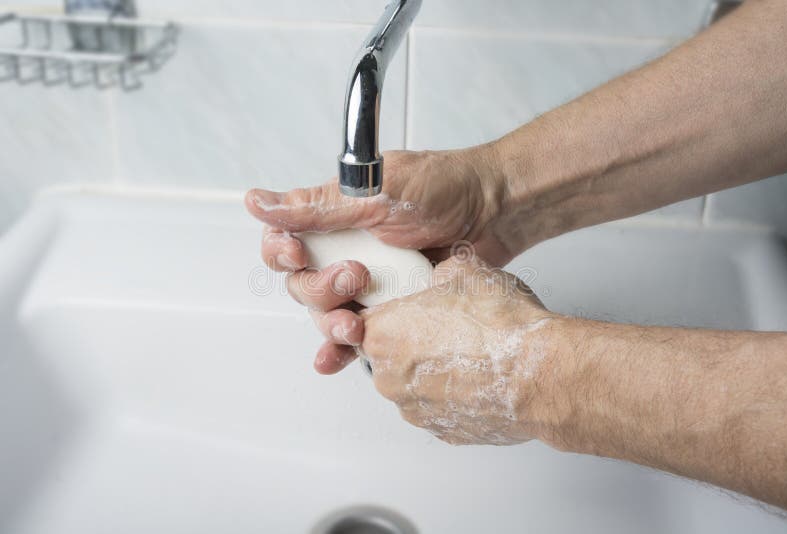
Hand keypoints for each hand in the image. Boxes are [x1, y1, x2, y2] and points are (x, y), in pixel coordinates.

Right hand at [245, 147, 527, 373]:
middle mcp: (345, 249)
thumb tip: (256, 202)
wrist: (495, 212)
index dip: (280, 253)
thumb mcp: (378, 192)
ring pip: (326, 314)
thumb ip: (318, 205)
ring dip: (331, 324)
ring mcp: (369, 281)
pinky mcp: (390, 306)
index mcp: (334, 217)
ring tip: (355, 325)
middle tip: (355, 277)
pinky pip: (356, 333)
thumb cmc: (443, 187)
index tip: (297, 254)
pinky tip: (333, 360)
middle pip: (302, 285)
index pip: (284, 240)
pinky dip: (340, 350)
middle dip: (319, 290)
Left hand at [360, 254, 562, 445]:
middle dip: (411, 342)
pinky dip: (454, 397)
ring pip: (412, 385)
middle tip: (447, 329)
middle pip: (386, 356)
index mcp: (384, 334)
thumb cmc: (503, 327)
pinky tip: (480, 380)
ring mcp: (415, 410)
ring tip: (470, 355)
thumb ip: (439, 273)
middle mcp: (390, 378)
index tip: (409, 311)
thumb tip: (440, 277)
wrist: (541, 374)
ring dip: (432, 372)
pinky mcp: (443, 432)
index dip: (389, 312)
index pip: (361, 322)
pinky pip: (439, 409)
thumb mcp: (467, 271)